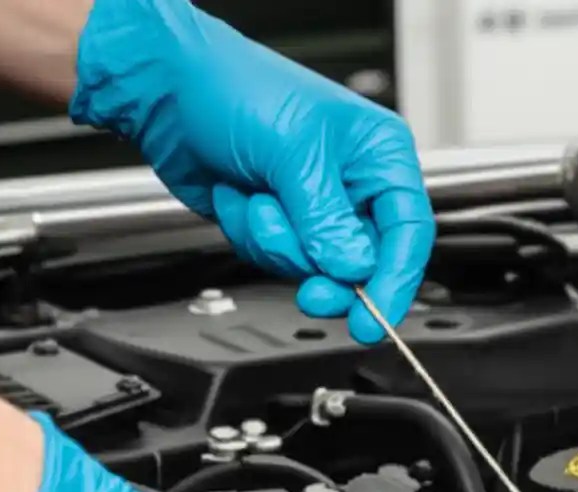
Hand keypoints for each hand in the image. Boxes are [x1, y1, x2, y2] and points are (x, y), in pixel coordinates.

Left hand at [69, 0, 434, 343]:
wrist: (169, 90)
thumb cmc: (237, 88)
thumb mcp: (294, 154)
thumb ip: (327, 219)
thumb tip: (353, 268)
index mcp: (379, 155)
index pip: (408, 231)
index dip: (395, 280)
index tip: (373, 318)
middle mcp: (353, 185)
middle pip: (362, 262)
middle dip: (326, 272)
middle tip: (312, 293)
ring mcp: (314, 208)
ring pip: (314, 266)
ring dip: (277, 242)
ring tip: (257, 198)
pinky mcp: (278, 224)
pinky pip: (275, 259)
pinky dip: (251, 235)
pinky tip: (238, 195)